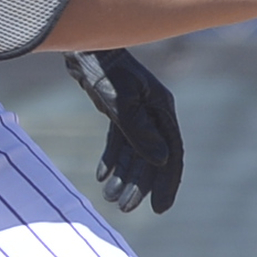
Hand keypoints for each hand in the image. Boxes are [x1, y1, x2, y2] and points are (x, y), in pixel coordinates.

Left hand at [65, 48, 183, 212]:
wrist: (85, 47)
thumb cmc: (104, 69)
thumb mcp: (120, 102)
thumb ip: (139, 131)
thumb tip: (161, 161)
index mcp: (162, 109)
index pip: (171, 153)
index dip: (167, 182)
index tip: (159, 208)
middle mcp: (154, 113)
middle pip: (152, 158)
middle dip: (139, 185)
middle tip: (125, 209)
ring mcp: (138, 113)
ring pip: (134, 153)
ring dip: (123, 176)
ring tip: (109, 199)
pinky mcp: (120, 112)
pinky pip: (119, 143)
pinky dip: (111, 160)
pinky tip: (102, 177)